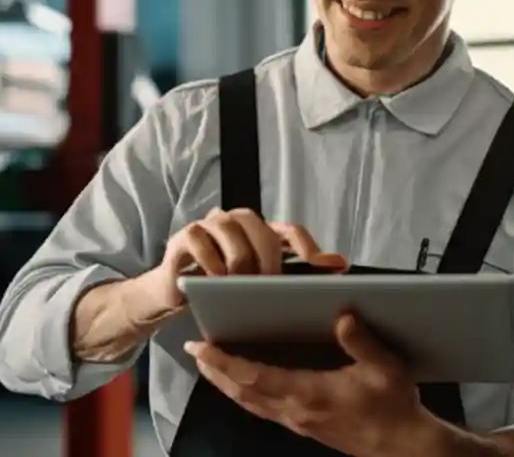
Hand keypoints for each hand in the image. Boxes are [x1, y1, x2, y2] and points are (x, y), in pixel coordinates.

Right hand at [140, 209, 347, 311]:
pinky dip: (211, 264)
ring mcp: (210, 224)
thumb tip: (338, 267)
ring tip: (237, 291)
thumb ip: (290, 275)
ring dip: (239, 269)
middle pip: (264, 234)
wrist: (175, 292)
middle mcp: (237, 220)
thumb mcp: (255, 284)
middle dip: (269, 266)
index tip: (329, 269)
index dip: (309, 248)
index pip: (290, 231)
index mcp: (258, 230)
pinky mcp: (185, 235)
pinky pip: (202, 243)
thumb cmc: (220, 288)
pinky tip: (213, 281)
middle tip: (266, 291)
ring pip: (235, 241)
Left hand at [185, 312, 434, 456]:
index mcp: (309, 394)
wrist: (404, 446)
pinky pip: (263, 409)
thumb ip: (362, 341)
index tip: (203, 347)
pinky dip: (245, 393)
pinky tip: (244, 384)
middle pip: (242, 392)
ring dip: (227, 384)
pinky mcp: (304, 426)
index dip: (225, 362)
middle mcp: (295, 411)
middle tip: (196, 352)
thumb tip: (342, 316)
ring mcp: (298, 421)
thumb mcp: (385, 368)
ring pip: (250, 403)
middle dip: (216, 372)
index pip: (254, 377)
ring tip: (211, 365)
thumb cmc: (394, 407)